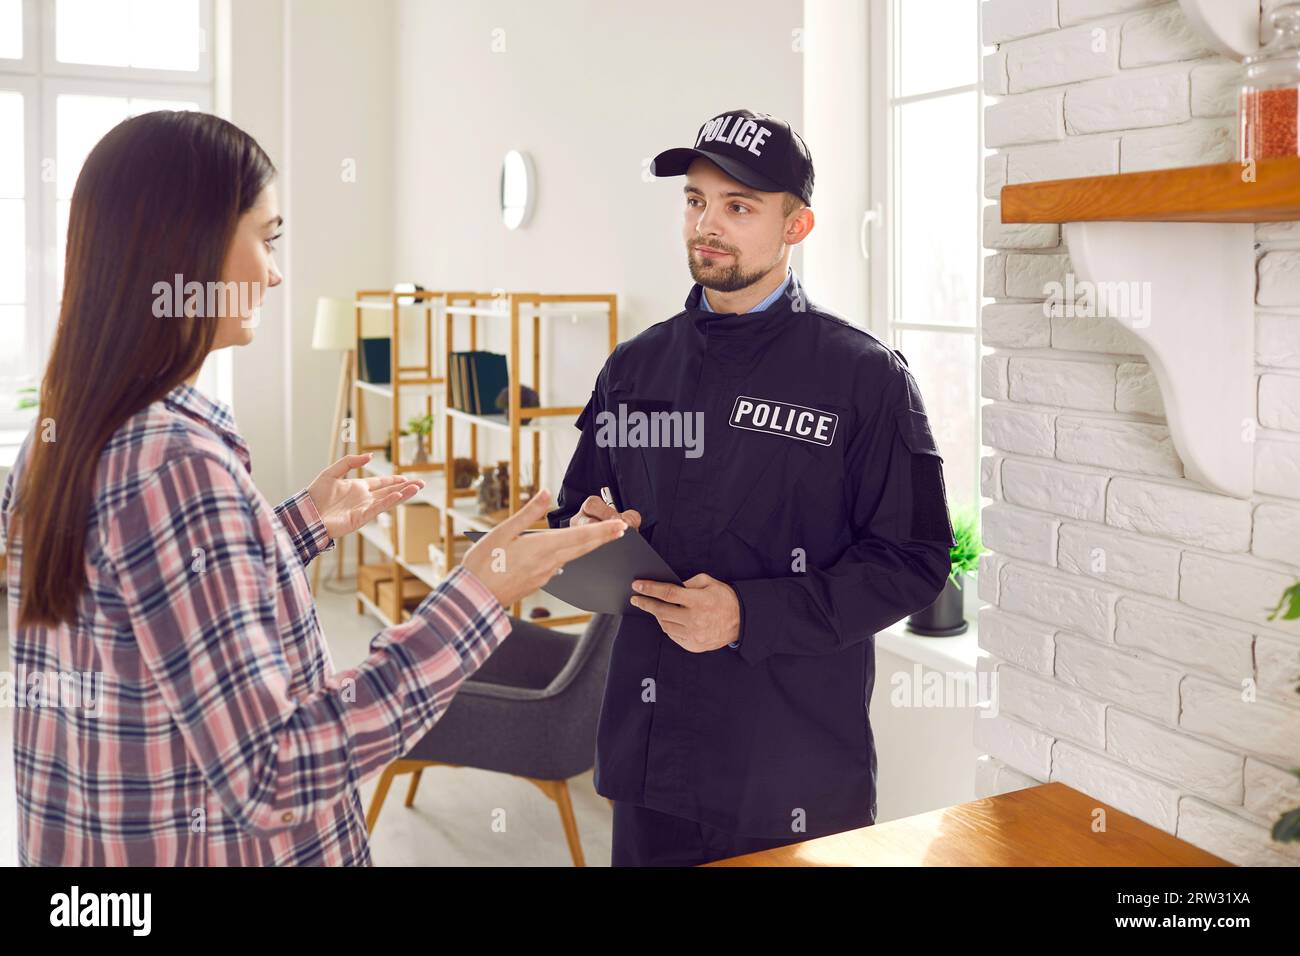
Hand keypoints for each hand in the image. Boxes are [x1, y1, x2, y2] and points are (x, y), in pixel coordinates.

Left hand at [307, 452, 424, 541]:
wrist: (305, 514)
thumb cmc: (315, 496)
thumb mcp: (331, 473)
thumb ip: (350, 462)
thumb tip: (370, 456)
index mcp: (357, 488)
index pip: (380, 483)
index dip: (393, 480)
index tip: (406, 478)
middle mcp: (364, 499)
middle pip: (389, 491)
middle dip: (405, 487)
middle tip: (421, 484)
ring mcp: (363, 509)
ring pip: (388, 500)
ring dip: (403, 494)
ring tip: (417, 488)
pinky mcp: (360, 518)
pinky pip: (377, 508)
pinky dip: (388, 501)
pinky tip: (398, 495)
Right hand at [464, 488, 626, 607]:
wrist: (474, 597)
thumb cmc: (484, 562)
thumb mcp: (502, 531)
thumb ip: (528, 512)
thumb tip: (546, 493)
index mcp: (542, 547)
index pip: (580, 536)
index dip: (603, 531)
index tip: (620, 526)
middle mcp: (549, 563)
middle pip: (583, 548)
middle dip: (604, 538)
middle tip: (623, 530)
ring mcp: (544, 575)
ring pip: (573, 557)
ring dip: (589, 547)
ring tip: (603, 538)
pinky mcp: (538, 583)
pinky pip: (559, 566)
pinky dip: (570, 557)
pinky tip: (569, 553)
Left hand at [630, 573, 739, 651]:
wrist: (741, 621)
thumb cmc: (724, 598)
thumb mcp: (709, 582)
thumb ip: (688, 582)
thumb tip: (669, 586)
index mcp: (699, 601)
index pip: (668, 593)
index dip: (650, 589)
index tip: (637, 586)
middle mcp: (695, 620)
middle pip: (662, 611)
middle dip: (646, 603)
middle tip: (635, 599)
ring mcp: (694, 635)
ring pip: (665, 625)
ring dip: (656, 615)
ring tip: (651, 607)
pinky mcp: (693, 645)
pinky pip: (673, 635)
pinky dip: (667, 626)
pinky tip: (665, 619)